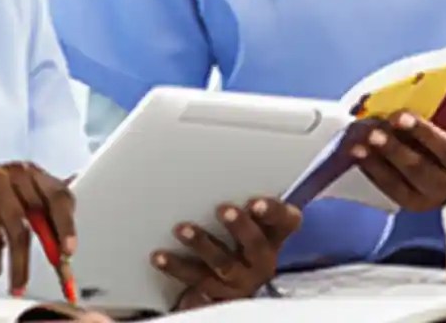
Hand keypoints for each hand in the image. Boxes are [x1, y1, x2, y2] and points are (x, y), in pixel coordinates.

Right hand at [0, 161, 74, 295]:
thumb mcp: (4, 203)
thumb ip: (32, 212)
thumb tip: (64, 236)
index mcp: (26, 171)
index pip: (60, 194)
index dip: (68, 224)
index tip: (70, 250)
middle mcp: (12, 172)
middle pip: (44, 210)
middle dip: (54, 242)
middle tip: (60, 266)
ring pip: (17, 230)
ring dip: (19, 264)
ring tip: (16, 285)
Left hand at [151, 197, 301, 309]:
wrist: (234, 281)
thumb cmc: (241, 234)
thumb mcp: (253, 218)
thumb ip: (243, 195)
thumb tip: (215, 155)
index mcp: (275, 235)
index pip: (286, 220)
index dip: (274, 212)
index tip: (256, 203)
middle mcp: (262, 259)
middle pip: (255, 243)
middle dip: (239, 226)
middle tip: (223, 209)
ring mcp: (239, 278)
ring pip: (223, 263)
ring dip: (202, 244)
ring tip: (182, 228)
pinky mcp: (215, 291)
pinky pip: (195, 279)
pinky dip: (176, 266)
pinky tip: (160, 255)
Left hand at [349, 111, 445, 210]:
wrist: (432, 159)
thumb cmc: (432, 133)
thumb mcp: (437, 122)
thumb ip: (425, 114)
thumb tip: (395, 97)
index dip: (425, 133)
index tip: (400, 116)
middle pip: (421, 168)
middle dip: (394, 148)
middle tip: (373, 132)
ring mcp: (425, 197)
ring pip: (400, 182)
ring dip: (376, 160)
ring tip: (358, 143)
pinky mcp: (405, 202)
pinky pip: (385, 187)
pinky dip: (369, 169)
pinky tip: (357, 155)